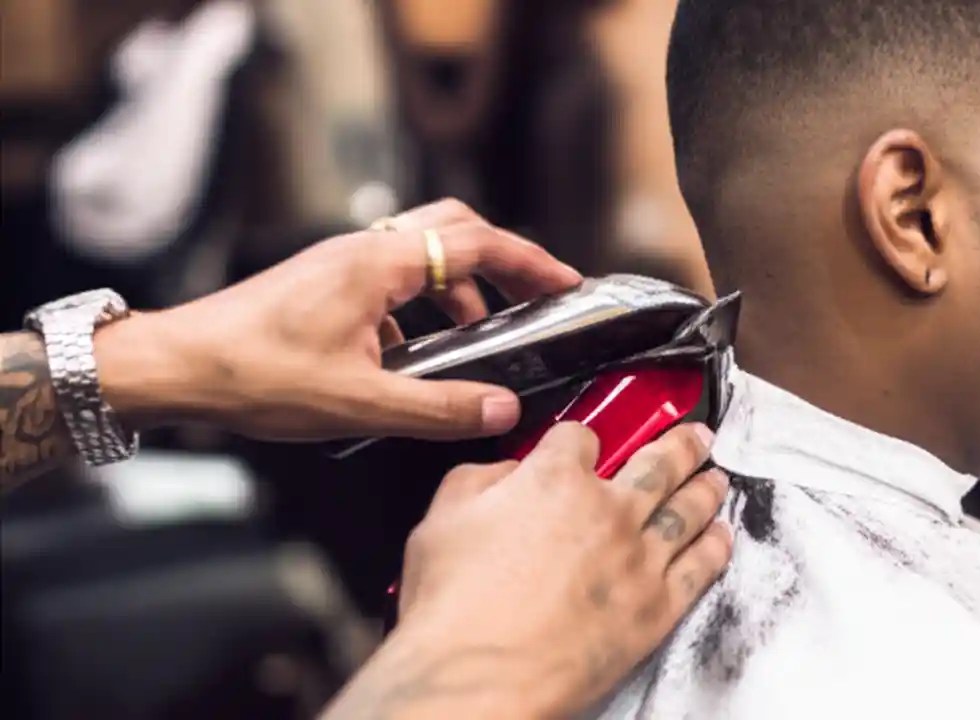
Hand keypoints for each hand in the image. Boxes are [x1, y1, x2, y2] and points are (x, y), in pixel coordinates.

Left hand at [94, 199, 581, 441]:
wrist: (176, 366)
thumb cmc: (253, 375)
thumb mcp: (360, 403)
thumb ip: (439, 408)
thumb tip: (501, 408)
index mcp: (377, 264)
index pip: (476, 243)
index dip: (530, 262)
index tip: (566, 283)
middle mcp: (362, 250)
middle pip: (454, 229)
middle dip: (503, 261)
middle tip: (535, 293)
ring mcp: (340, 263)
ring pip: (422, 254)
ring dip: (460, 288)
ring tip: (479, 337)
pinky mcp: (325, 283)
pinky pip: (391, 278)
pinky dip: (421, 306)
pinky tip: (415, 356)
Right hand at [323, 422, 732, 719]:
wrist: (479, 679)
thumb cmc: (453, 609)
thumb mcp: (441, 519)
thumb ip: (478, 481)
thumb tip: (505, 474)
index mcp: (554, 479)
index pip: (579, 437)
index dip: (580, 437)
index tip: (584, 444)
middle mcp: (608, 509)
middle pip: (656, 462)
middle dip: (679, 444)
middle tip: (695, 437)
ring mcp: (639, 557)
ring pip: (687, 509)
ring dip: (706, 487)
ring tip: (716, 477)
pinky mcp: (657, 606)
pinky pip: (700, 567)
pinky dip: (715, 547)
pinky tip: (721, 536)